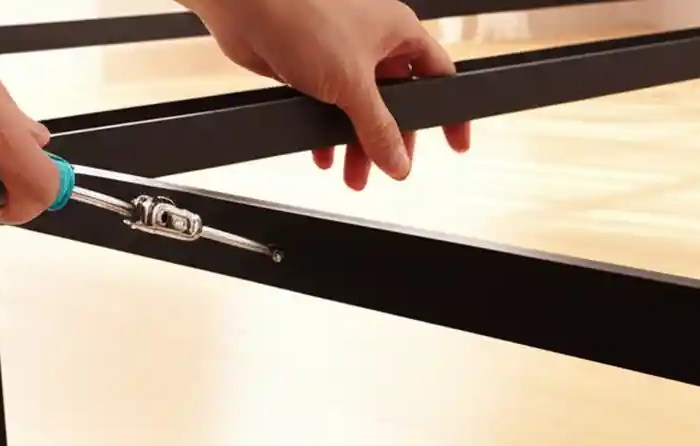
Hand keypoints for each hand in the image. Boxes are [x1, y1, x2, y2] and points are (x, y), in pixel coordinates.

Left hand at [188, 0, 469, 189]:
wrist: (245, 6)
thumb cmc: (302, 17)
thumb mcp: (353, 84)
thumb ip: (379, 129)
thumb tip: (399, 161)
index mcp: (398, 31)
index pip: (438, 76)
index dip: (448, 111)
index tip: (454, 142)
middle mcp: (374, 40)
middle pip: (396, 102)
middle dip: (390, 139)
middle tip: (389, 167)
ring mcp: (343, 53)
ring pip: (361, 108)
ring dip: (356, 144)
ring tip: (352, 175)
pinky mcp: (311, 66)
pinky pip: (330, 108)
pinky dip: (328, 132)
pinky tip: (323, 155)